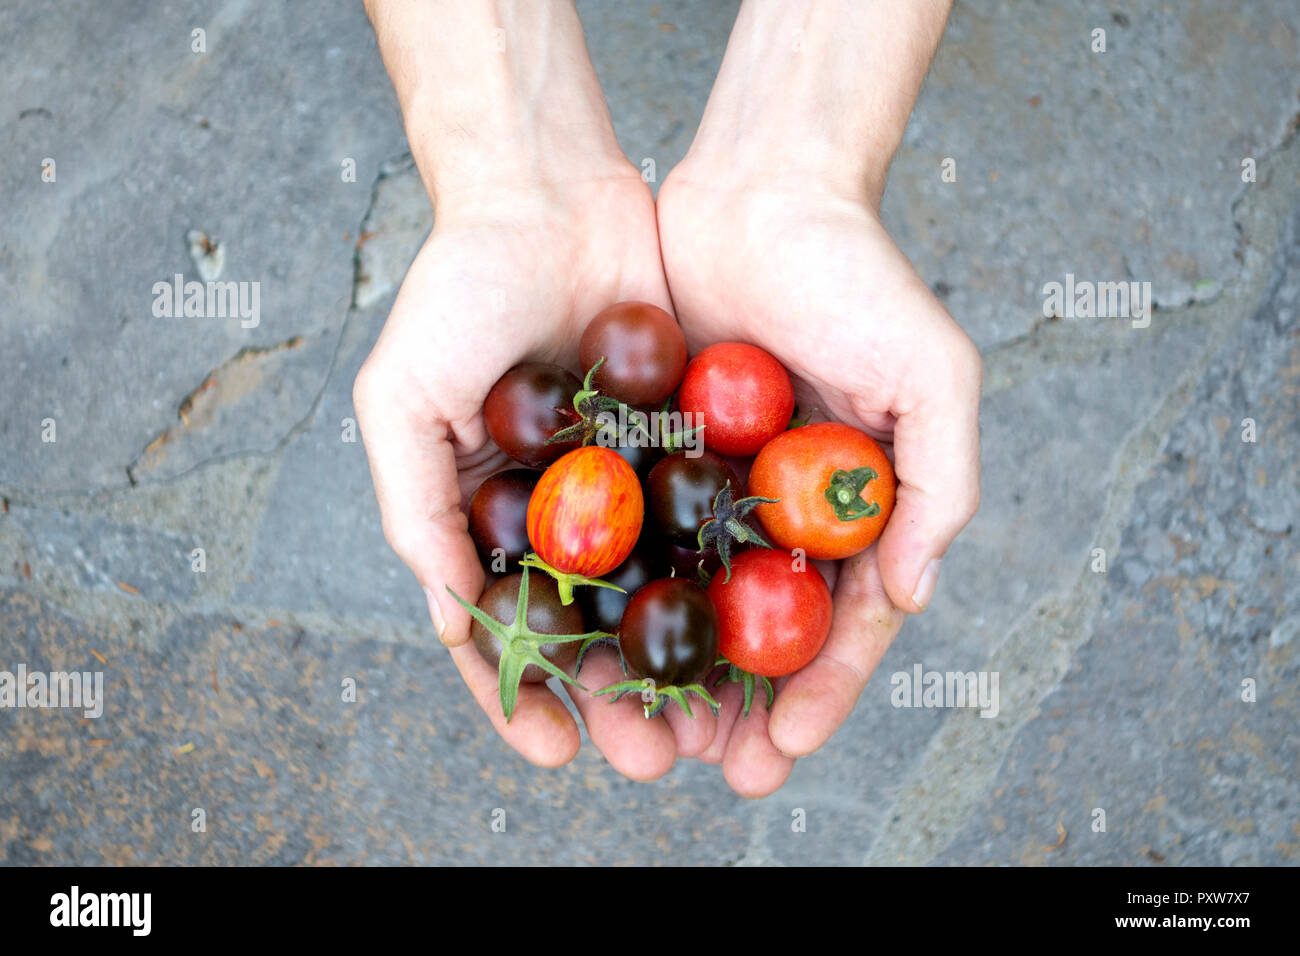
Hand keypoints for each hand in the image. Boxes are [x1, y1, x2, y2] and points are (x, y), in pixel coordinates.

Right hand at [354, 166, 730, 778]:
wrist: (548, 193)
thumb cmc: (456, 291)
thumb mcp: (401, 399)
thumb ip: (417, 509)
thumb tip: (451, 619)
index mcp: (485, 516)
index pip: (502, 631)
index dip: (524, 697)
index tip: (557, 752)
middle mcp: (559, 513)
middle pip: (592, 631)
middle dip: (622, 701)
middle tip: (658, 759)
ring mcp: (626, 484)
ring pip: (660, 595)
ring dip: (686, 665)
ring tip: (720, 726)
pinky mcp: (684, 445)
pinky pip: (710, 525)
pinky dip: (731, 580)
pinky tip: (760, 629)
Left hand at [656, 161, 981, 796]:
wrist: (762, 189)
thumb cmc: (860, 275)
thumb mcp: (932, 371)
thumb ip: (939, 481)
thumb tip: (916, 594)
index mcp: (855, 508)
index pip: (844, 621)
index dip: (822, 691)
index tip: (786, 748)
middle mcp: (784, 510)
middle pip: (763, 632)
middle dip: (742, 707)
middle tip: (713, 771)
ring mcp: (716, 485)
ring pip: (692, 600)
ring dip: (673, 672)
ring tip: (647, 735)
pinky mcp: (653, 451)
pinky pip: (633, 534)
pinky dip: (617, 590)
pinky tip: (593, 643)